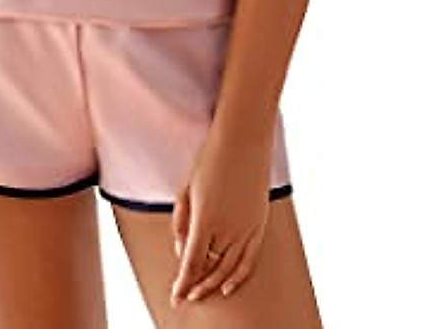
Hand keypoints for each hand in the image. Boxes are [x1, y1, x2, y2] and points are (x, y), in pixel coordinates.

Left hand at [169, 126, 274, 307]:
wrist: (244, 139)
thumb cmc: (211, 158)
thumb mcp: (186, 189)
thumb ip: (181, 223)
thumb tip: (180, 250)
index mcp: (206, 220)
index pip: (192, 263)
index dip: (183, 284)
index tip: (176, 296)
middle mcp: (228, 229)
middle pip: (210, 270)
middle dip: (196, 286)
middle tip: (185, 296)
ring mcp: (246, 228)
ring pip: (229, 269)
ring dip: (214, 284)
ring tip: (202, 293)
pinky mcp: (259, 224)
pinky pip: (249, 260)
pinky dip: (237, 276)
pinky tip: (227, 286)